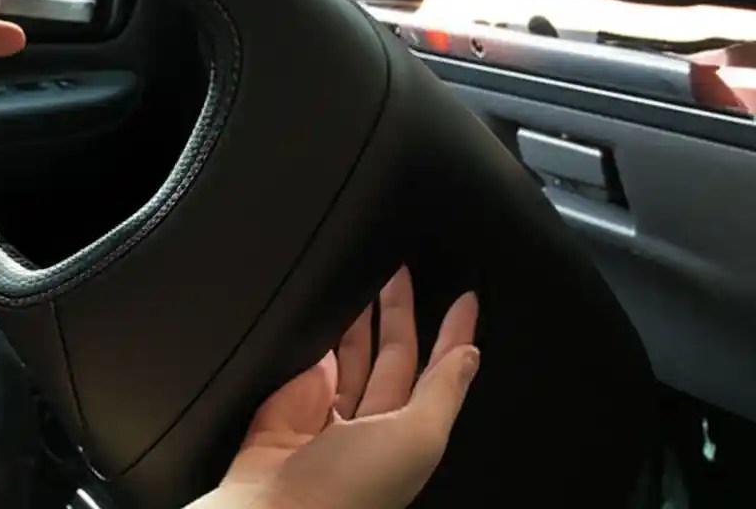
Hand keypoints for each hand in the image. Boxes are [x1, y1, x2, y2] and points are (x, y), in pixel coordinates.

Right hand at [195, 267, 479, 508]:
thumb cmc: (352, 488)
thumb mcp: (418, 436)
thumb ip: (444, 390)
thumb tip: (469, 353)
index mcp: (408, 434)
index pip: (438, 373)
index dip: (452, 336)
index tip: (465, 298)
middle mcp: (370, 424)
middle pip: (391, 355)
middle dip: (398, 312)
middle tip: (399, 267)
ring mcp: (326, 413)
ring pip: (348, 353)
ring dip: (356, 315)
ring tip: (363, 273)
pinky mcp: (286, 405)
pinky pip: (304, 360)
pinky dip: (312, 334)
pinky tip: (321, 306)